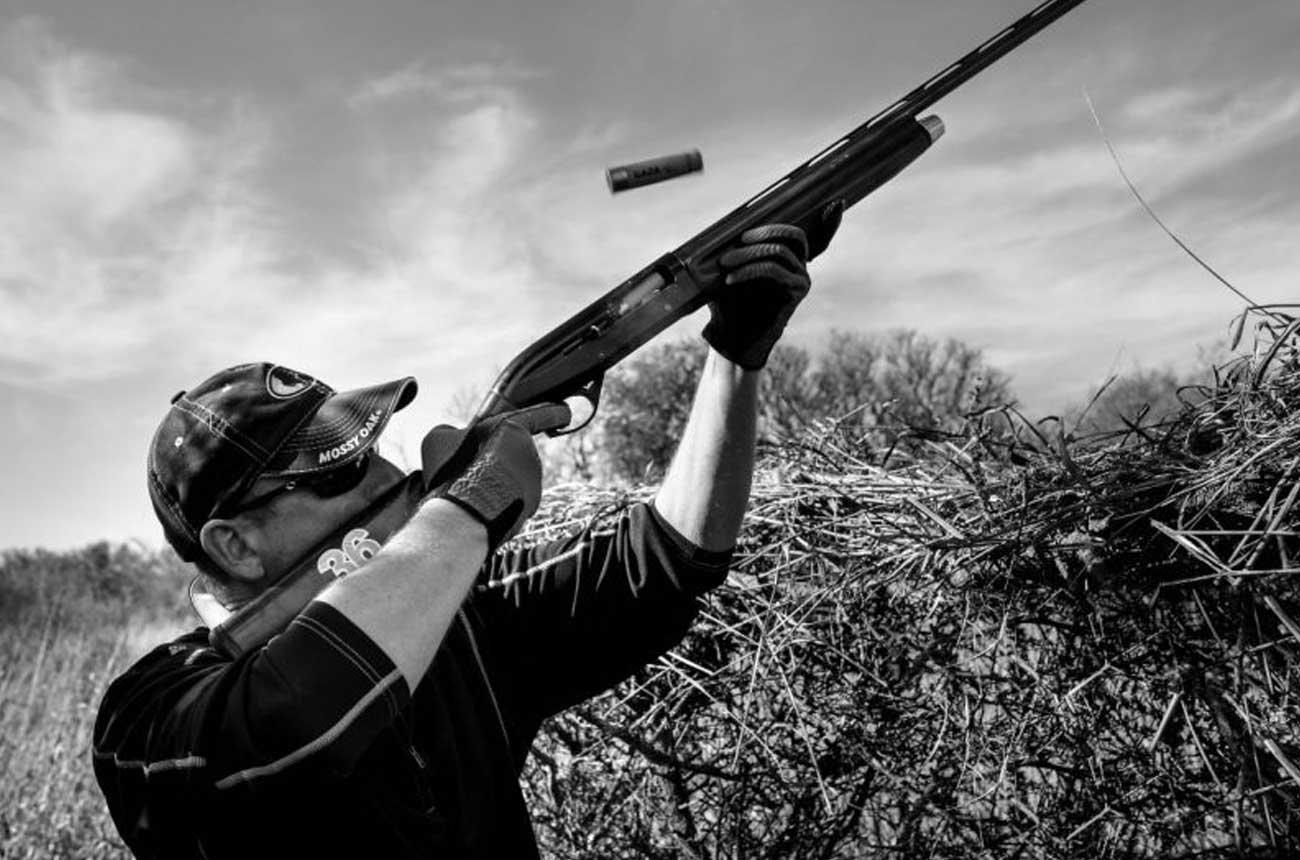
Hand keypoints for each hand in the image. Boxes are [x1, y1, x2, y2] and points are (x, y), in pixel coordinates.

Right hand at [419, 403, 570, 551]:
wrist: (465, 517)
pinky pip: (513, 498)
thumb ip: (452, 432)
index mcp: (511, 429)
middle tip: (469, 470)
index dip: (551, 413)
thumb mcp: (439, 438)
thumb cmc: (452, 472)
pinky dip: (498, 502)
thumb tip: (455, 439)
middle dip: (492, 460)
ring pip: (511, 478)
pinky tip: (481, 506)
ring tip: (473, 492)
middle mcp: (529, 453)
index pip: (539, 416)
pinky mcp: (531, 505)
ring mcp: (533, 481)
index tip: (565, 411)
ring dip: (494, 483)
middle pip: (510, 453)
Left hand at [702, 201, 842, 369]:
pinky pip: (775, 270)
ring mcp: (801, 279)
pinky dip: (750, 270)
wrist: (735, 336)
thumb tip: (728, 226)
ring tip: (726, 262)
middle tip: (741, 239)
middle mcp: (800, 266)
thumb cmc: (731, 300)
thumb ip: (740, 249)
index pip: (811, 235)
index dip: (830, 221)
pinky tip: (732, 279)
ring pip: (779, 251)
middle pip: (794, 236)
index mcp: (788, 257)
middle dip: (766, 231)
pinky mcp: (797, 292)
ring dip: (749, 253)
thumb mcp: (732, 268)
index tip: (838, 202)